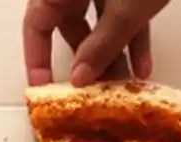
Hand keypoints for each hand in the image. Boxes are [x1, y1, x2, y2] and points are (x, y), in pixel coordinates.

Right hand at [23, 0, 170, 86]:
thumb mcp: (125, 9)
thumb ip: (101, 45)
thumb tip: (79, 78)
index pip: (36, 23)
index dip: (36, 57)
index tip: (44, 87)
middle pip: (69, 26)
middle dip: (86, 61)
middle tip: (95, 93)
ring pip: (98, 22)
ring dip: (112, 53)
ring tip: (125, 86)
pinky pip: (120, 12)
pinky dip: (131, 36)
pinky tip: (143, 65)